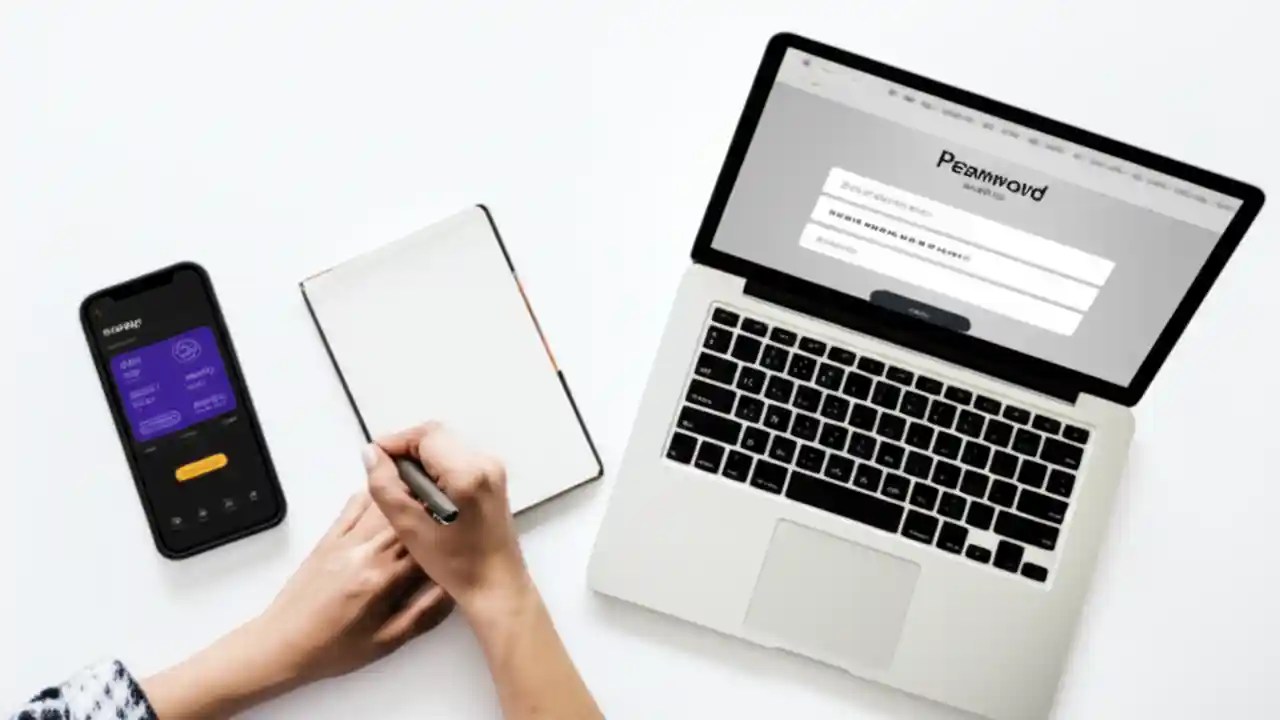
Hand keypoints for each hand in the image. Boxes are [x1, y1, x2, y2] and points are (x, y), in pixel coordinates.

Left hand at [142, 493, 453, 718]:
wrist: (283, 645)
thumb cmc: (331, 648)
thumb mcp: (387, 641)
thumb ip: (425, 613)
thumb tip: (452, 589)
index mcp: (383, 579)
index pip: (427, 544)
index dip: (449, 531)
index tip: (464, 524)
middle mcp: (364, 553)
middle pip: (407, 517)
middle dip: (431, 503)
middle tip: (451, 493)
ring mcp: (344, 543)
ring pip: (382, 505)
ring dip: (405, 491)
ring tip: (424, 481)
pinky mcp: (327, 541)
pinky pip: (353, 507)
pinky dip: (372, 495)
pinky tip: (384, 490)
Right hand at [364, 422, 529, 619]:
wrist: (497, 584)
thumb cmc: (457, 565)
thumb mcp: (410, 529)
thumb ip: (386, 487)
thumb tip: (371, 454)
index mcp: (468, 474)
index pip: (426, 436)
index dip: (395, 442)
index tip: (375, 460)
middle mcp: (485, 463)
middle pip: (436, 436)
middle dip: (407, 450)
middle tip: (387, 476)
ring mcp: (493, 469)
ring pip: (446, 444)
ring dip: (421, 458)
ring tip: (406, 489)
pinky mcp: (493, 477)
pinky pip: (457, 456)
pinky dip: (437, 466)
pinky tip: (426, 494)